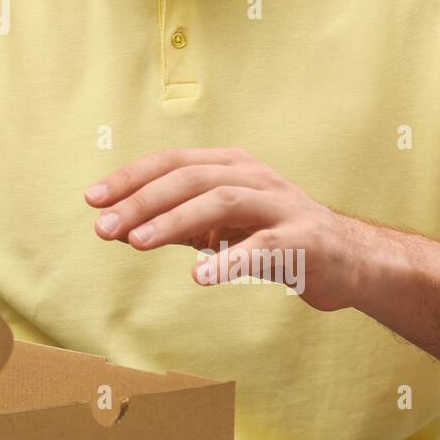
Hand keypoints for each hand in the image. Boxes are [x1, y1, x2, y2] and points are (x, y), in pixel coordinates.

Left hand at [85, 147, 373, 311]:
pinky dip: (229, 259)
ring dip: (175, 221)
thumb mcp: (217, 226)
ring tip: (137, 242)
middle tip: (104, 227)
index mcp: (230, 165)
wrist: (346, 260)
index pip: (171, 163)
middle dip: (142, 201)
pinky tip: (199, 276)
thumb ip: (173, 222)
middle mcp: (254, 176)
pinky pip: (263, 246)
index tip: (93, 199)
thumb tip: (115, 224)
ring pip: (222, 201)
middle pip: (190, 179)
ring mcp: (281, 205)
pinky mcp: (304, 240)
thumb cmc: (271, 236)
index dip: (130, 178)